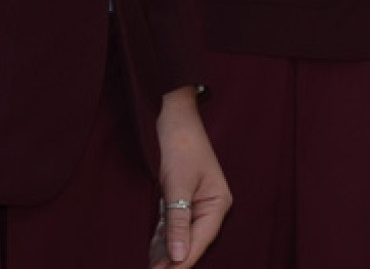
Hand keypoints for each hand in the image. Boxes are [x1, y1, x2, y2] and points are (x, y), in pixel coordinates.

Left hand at [151, 87, 230, 265]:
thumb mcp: (177, 185)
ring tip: (150, 268)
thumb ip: (178, 223)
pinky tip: (152, 251)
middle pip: (191, 241)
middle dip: (173, 259)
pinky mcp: (182, 198)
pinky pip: (173, 225)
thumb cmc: (181, 147)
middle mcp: (210, 206)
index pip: (200, 240)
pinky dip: (163, 238)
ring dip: (165, 252)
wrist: (173, 116)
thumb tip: (178, 257)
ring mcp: (197, 203)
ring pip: (181, 235)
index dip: (182, 261)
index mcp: (218, 203)